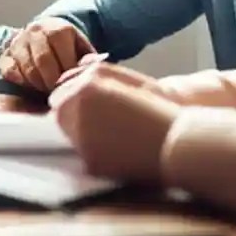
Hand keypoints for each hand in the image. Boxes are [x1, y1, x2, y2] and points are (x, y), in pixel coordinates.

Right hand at [0, 18, 96, 90]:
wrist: (43, 33)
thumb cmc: (66, 45)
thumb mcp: (80, 47)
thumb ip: (88, 58)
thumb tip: (93, 68)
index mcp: (57, 28)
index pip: (63, 56)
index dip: (68, 75)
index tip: (71, 85)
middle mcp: (35, 31)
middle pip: (43, 63)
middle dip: (53, 83)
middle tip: (58, 92)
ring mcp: (18, 42)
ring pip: (27, 70)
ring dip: (39, 85)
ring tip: (48, 89)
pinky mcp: (6, 54)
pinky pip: (11, 73)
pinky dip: (23, 83)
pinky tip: (33, 84)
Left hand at [49, 63, 178, 182]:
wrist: (177, 142)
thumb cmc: (157, 107)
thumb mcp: (125, 79)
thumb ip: (93, 74)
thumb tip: (68, 76)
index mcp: (86, 88)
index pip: (59, 94)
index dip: (72, 100)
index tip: (86, 105)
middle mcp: (77, 111)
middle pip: (58, 115)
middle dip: (71, 116)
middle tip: (97, 120)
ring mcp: (81, 139)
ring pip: (67, 135)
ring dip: (79, 132)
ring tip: (110, 134)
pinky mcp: (89, 162)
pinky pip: (81, 155)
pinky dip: (92, 151)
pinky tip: (115, 148)